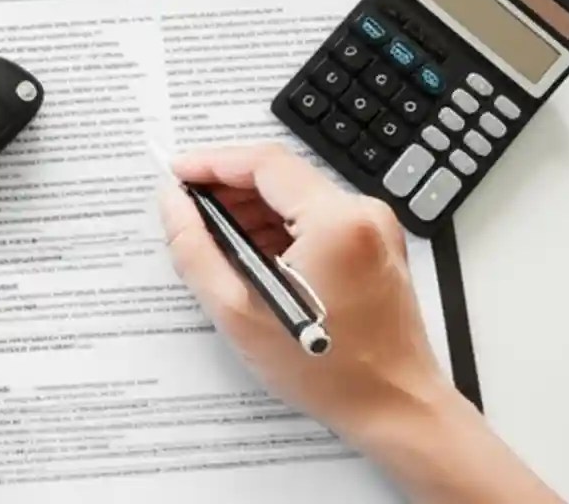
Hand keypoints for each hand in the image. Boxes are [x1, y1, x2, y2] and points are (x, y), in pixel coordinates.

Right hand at [158, 142, 447, 435]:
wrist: (395, 407)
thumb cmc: (329, 371)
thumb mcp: (239, 312)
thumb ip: (196, 250)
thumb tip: (173, 205)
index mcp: (336, 222)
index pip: (263, 164)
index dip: (213, 162)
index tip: (179, 172)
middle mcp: (362, 214)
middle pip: (281, 176)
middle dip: (228, 187)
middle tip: (188, 208)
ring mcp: (375, 228)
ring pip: (297, 197)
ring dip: (253, 209)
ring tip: (215, 239)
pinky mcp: (376, 244)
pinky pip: (317, 218)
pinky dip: (280, 228)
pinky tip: (253, 255)